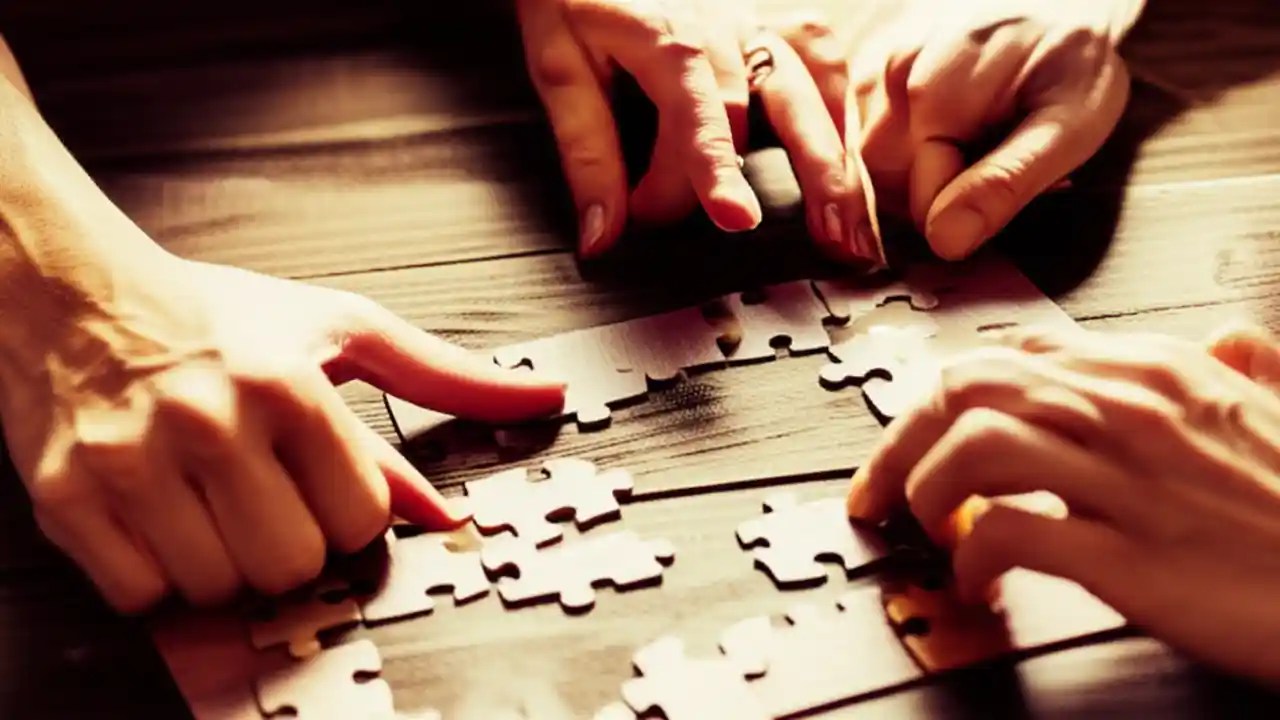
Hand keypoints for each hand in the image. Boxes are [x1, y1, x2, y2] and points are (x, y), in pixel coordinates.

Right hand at [0, 256, 564, 613]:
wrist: (73, 295)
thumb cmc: (216, 318)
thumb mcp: (342, 329)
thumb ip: (444, 377)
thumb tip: (543, 401)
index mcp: (289, 386)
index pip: (362, 518)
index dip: (349, 512)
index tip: (321, 484)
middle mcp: (210, 424)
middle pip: (294, 565)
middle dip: (291, 544)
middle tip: (261, 495)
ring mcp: (132, 465)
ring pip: (219, 588)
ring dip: (225, 561)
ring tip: (206, 499)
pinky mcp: (67, 501)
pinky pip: (141, 597)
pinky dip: (157, 575)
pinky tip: (157, 516)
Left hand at [515, 0, 878, 262]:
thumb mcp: (558, 69)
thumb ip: (587, 156)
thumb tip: (603, 236)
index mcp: (666, 36)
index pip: (701, 114)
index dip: (718, 169)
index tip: (735, 218)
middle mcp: (722, 25)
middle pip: (775, 104)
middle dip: (805, 177)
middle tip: (829, 245)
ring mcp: (753, 19)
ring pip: (814, 84)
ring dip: (838, 156)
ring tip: (853, 223)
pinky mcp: (769, 20)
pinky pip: (822, 59)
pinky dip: (840, 110)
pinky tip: (851, 162)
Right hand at [828, 1, 1133, 259]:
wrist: (1061, 0)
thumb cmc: (1073, 60)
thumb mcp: (1071, 125)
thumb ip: (1006, 184)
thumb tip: (945, 242)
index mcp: (933, 90)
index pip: (917, 203)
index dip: (964, 212)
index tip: (1009, 182)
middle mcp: (888, 75)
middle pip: (885, 185)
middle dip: (936, 191)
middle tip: (993, 161)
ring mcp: (870, 70)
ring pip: (870, 167)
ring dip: (918, 172)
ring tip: (974, 140)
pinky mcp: (866, 73)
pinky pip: (867, 141)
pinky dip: (904, 150)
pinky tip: (945, 129)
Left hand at [846, 322, 1279, 683]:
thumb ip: (1246, 364)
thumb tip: (1226, 338)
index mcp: (1156, 370)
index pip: (1012, 353)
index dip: (947, 395)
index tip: (921, 431)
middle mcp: (1130, 408)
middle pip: (968, 386)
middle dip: (902, 435)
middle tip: (880, 486)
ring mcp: (1127, 479)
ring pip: (972, 445)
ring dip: (925, 489)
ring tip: (926, 527)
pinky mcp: (1128, 556)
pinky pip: (1008, 534)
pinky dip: (970, 557)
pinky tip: (976, 579)